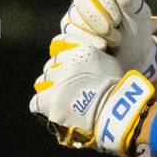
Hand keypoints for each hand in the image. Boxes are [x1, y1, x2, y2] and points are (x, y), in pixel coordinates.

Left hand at [29, 24, 154, 156]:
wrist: (117, 111)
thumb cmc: (119, 91)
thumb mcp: (111, 64)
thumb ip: (95, 58)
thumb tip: (90, 55)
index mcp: (82, 51)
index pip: (60, 45)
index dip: (64, 57)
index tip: (70, 67)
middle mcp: (66, 63)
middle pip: (52, 66)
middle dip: (58, 75)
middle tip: (71, 88)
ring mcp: (56, 82)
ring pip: (43, 82)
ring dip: (51, 89)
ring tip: (64, 100)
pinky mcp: (49, 101)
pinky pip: (37, 102)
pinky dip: (43, 106)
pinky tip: (54, 109)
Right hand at [64, 0, 156, 79]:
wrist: (131, 60)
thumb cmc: (136, 34)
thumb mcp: (138, 17)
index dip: (107, 4)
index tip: (119, 20)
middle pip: (82, 1)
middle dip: (100, 22)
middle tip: (116, 35)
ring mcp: (76, 14)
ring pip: (74, 19)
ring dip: (96, 35)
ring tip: (113, 42)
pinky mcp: (69, 31)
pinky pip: (69, 34)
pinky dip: (87, 43)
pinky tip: (100, 48)